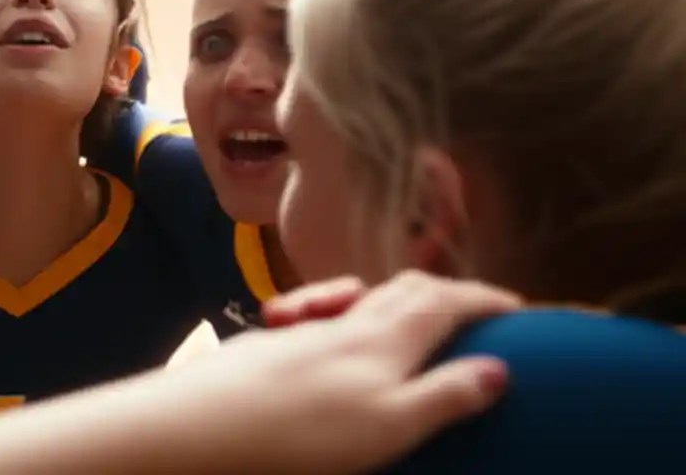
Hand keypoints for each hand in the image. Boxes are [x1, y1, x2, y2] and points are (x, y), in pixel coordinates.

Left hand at [162, 271, 520, 473]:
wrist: (205, 423)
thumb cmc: (304, 432)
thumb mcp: (390, 424)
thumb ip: (444, 395)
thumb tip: (499, 369)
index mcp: (384, 339)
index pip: (444, 301)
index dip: (482, 299)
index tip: (516, 306)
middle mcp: (346, 322)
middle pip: (404, 288)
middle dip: (445, 290)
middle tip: (474, 306)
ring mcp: (305, 329)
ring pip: (362, 297)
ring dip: (397, 295)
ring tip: (414, 311)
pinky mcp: (271, 345)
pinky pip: (325, 314)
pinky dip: (351, 311)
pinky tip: (336, 330)